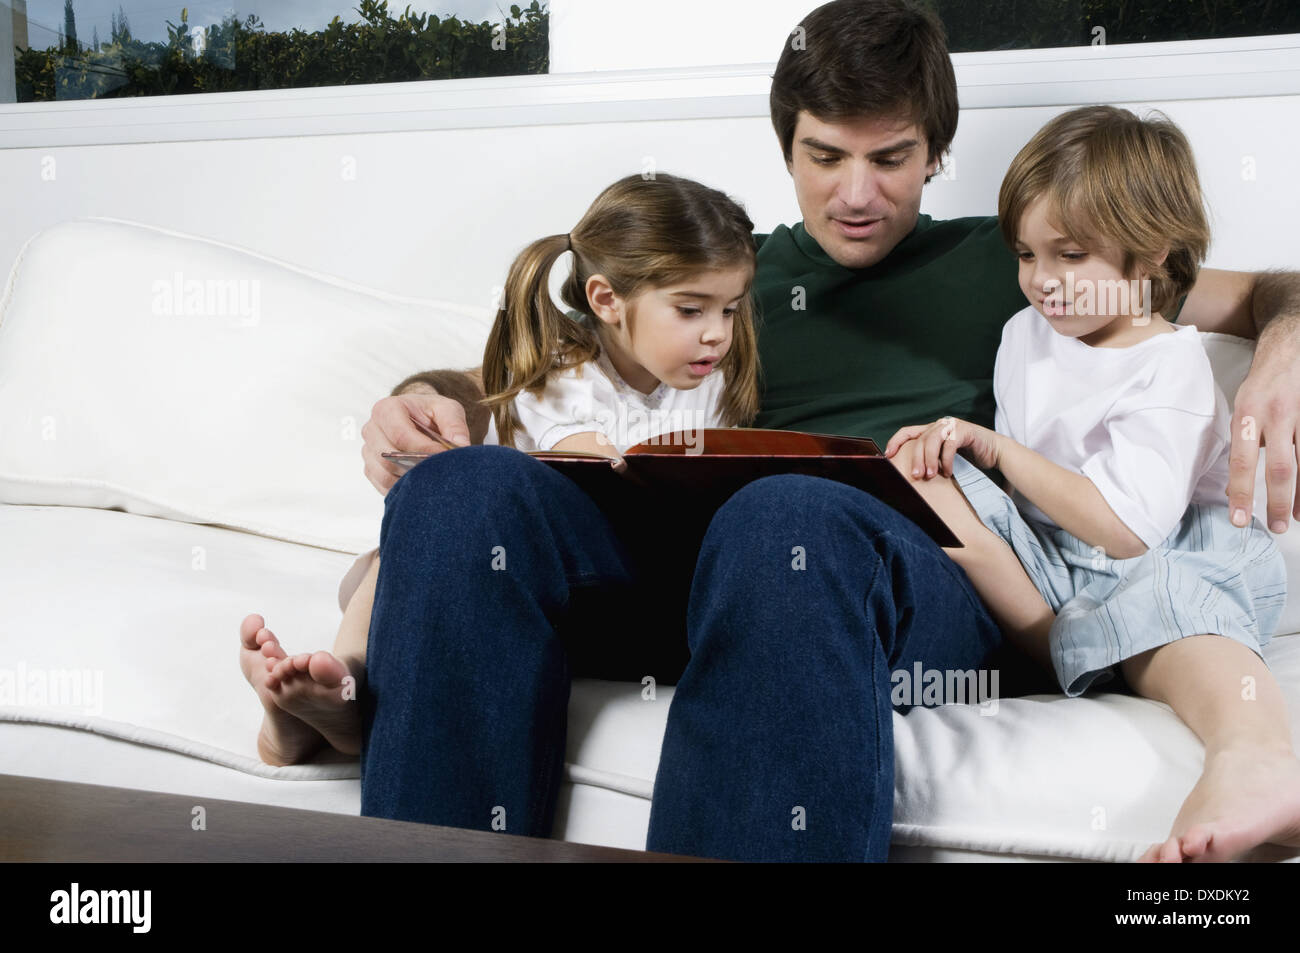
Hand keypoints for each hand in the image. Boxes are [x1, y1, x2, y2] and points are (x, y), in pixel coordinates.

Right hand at [361, 389, 470, 495]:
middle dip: (416, 467)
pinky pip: (383, 486)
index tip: (443, 456)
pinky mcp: (370, 469)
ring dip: (410, 480)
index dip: (423, 449)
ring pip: (385, 475)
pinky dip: (403, 489)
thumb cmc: (430, 414)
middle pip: (389, 457)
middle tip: (441, 472)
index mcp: (387, 409)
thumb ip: (455, 425)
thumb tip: (461, 447)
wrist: (417, 419)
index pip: (400, 434)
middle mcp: (371, 429)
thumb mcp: (447, 410)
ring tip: (433, 479)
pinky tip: (421, 484)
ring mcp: (368, 451)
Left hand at [884, 416, 1000, 476]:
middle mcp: (939, 425)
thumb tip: (911, 475)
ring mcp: (952, 426)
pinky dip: (947, 460)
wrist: (995, 451)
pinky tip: (948, 473)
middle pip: (920, 439)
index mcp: (931, 430)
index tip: (888, 455)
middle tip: (914, 476)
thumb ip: (930, 460)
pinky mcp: (965, 430)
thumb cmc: (968, 458)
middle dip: (915, 458)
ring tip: (929, 476)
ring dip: (929, 459)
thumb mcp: (943, 458)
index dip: (895, 441)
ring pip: (932, 440)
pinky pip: (950, 445)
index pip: (908, 432)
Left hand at [1226, 342, 1299, 531]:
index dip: (1241, 493)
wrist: (1289, 350)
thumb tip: (1230, 488)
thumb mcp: (1240, 411)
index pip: (1241, 461)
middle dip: (1278, 501)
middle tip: (1277, 527)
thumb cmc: (1261, 386)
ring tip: (1297, 518)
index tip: (1240, 520)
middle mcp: (1276, 416)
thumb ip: (1238, 447)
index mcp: (1247, 416)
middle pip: (1279, 466)